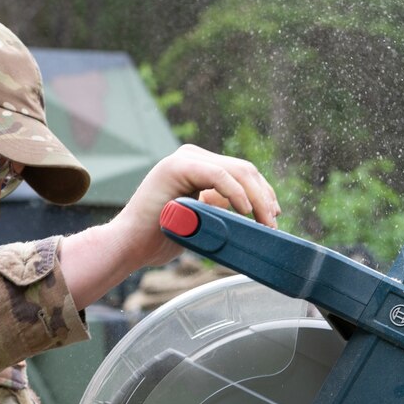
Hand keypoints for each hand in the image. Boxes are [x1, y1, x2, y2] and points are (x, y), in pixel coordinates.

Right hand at [60, 145, 280, 307]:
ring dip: (257, 197)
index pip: (242, 173)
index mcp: (198, 167)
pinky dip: (236, 193)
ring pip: (236, 171)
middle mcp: (192, 157)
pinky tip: (246, 210)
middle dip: (265, 196)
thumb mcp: (199, 219)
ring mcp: (184, 160)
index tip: (274, 215)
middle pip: (244, 169)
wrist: (128, 246)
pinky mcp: (177, 168)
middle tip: (274, 223)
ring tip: (265, 222)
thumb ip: (217, 207)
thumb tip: (248, 211)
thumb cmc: (158, 238)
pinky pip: (218, 176)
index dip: (264, 193)